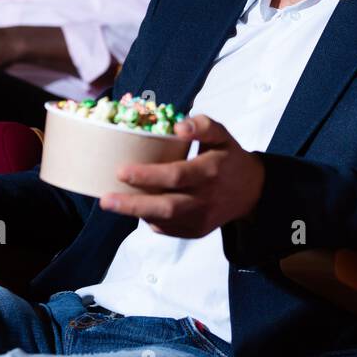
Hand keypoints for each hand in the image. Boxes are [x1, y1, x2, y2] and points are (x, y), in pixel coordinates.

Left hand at [100, 115, 264, 238]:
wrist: (251, 192)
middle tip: (105, 199)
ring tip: (113, 201)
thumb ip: (203, 125)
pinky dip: (149, 218)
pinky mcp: (195, 231)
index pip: (176, 176)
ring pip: (163, 221)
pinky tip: (137, 206)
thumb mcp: (222, 135)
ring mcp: (201, 219)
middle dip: (133, 205)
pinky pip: (166, 228)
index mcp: (210, 171)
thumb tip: (178, 127)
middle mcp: (206, 199)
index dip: (147, 175)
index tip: (121, 170)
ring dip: (136, 212)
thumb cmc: (228, 157)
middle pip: (166, 207)